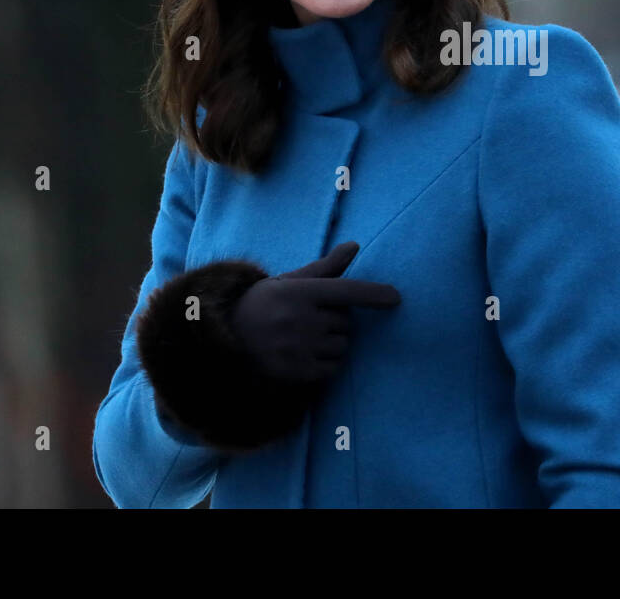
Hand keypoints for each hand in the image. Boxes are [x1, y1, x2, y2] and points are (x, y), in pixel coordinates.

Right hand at [229, 241, 399, 384]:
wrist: (223, 340)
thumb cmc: (262, 305)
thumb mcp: (289, 282)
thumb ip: (325, 268)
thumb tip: (355, 246)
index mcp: (299, 292)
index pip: (347, 291)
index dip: (374, 294)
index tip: (396, 297)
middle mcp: (299, 320)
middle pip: (346, 322)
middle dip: (336, 321)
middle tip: (309, 319)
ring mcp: (298, 348)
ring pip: (343, 346)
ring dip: (334, 342)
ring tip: (306, 337)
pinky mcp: (296, 373)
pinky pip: (333, 368)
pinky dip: (328, 362)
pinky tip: (307, 354)